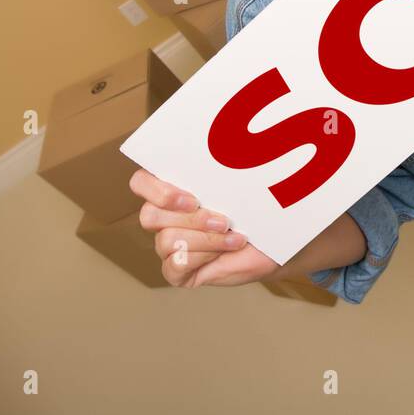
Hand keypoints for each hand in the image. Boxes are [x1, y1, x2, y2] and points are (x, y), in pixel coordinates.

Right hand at [129, 168, 281, 286]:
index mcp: (171, 190)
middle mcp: (163, 218)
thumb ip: (217, 172)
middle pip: (149, 215)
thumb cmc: (253, 210)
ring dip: (208, 239)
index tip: (193, 199)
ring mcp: (167, 246)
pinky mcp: (176, 271)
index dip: (158, 191)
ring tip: (236, 237)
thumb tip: (220, 143)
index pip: (141, 183)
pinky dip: (205, 257)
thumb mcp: (237, 186)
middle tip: (224, 220)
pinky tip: (227, 250)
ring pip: (166, 240)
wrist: (272, 243)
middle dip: (192, 219)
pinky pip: (175, 265)